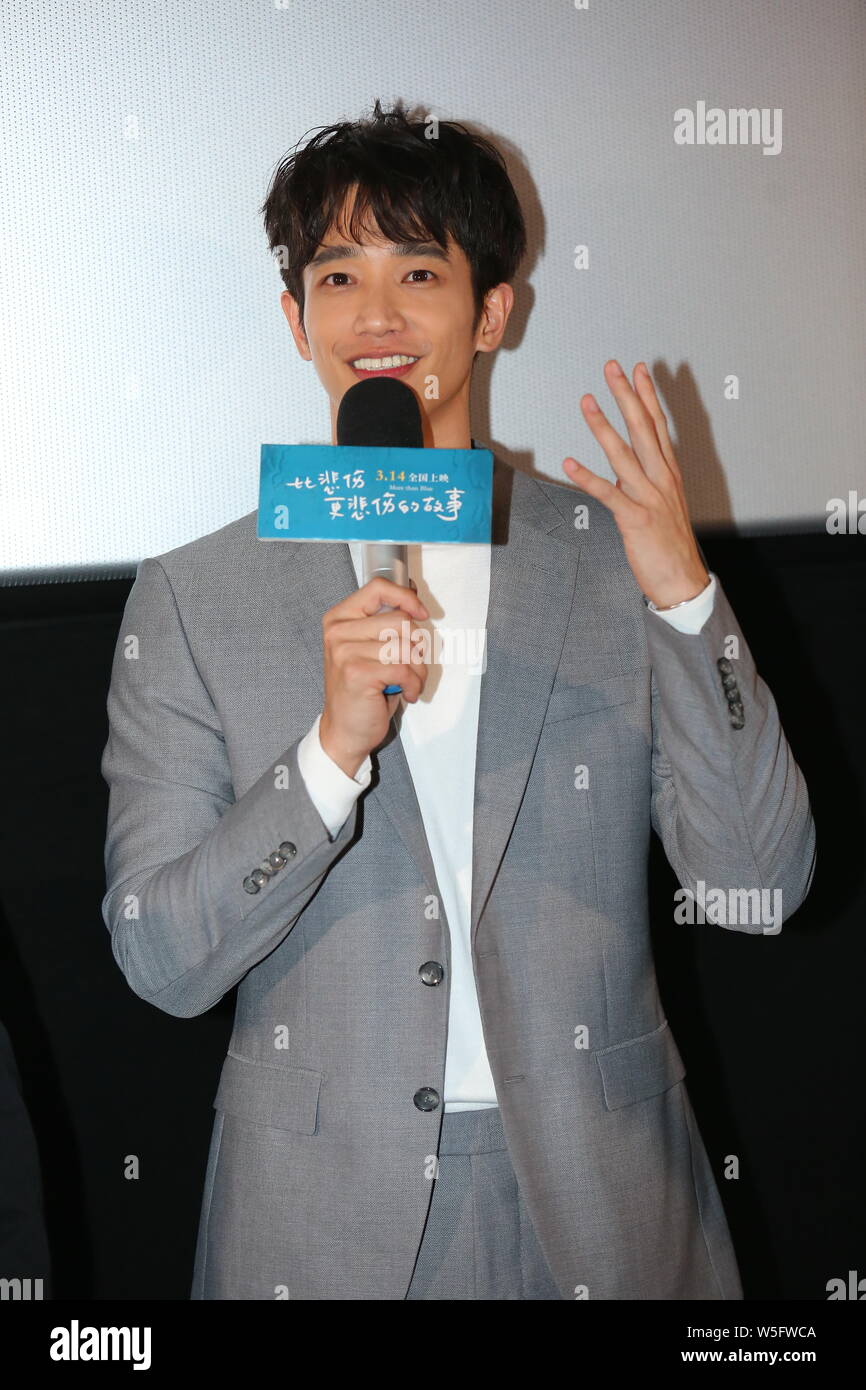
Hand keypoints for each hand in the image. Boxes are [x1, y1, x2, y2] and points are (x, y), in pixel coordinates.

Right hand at [319, 577, 428, 777]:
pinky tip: (407, 694)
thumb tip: (415, 601)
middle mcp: (338, 631)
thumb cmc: (361, 690)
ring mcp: (345, 651)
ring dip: (418, 669)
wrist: (344, 730)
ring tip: (409, 683)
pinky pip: (404, 669)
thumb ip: (384, 624)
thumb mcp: (368, 649)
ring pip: (406, 646)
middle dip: (417, 647)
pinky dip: (414, 684)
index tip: (422, 613)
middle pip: (401, 620)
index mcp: (340, 618)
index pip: (378, 588)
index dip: (406, 598)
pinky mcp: (357, 672)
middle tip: (412, 668)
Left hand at [562, 360, 708, 608]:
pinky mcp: (635, 519)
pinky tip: (569, 463)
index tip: (637, 370)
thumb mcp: (659, 507)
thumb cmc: (670, 546)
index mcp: (668, 474)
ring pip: (624, 455)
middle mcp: (661, 480)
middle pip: (643, 428)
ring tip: (586, 401)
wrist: (683, 581)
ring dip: (603, 427)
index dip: (647, 396)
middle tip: (612, 368)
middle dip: (626, 396)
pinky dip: (588, 478)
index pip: (657, 425)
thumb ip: (640, 485)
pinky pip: (608, 495)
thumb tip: (618, 474)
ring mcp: (649, 498)